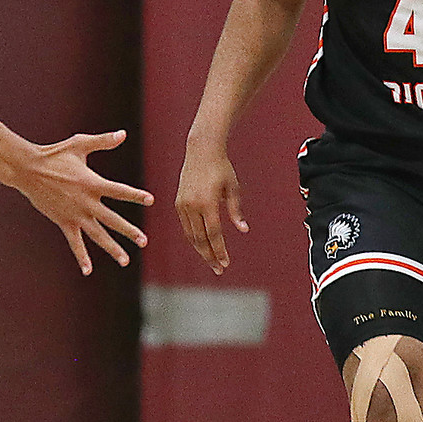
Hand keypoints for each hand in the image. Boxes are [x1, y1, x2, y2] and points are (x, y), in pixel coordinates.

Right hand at [12, 130, 151, 274]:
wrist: (27, 169)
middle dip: (129, 231)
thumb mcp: (79, 144)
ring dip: (112, 248)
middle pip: (113, 219)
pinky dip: (81, 256)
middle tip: (144, 241)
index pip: (120, 191)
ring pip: (97, 235)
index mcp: (93, 182)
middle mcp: (86, 202)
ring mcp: (75, 214)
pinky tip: (88, 270)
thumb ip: (103, 141)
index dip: (136, 195)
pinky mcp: (63, 222)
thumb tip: (123, 133)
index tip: (150, 200)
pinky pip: (75, 242)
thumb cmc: (55, 154)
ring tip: (125, 260)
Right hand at [174, 143, 246, 274]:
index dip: (220, 251)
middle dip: (210, 256)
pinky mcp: (178, 203)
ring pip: (191, 235)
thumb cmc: (222, 169)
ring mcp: (183, 205)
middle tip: (219, 269)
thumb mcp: (233, 189)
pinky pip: (186, 226)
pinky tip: (203, 245)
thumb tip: (244, 230)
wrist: (201, 152)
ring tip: (212, 261)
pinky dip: (194, 238)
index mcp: (207, 203)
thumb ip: (236, 211)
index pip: (214, 234)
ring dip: (201, 249)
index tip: (225, 263)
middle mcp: (192, 206)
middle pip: (200, 239)